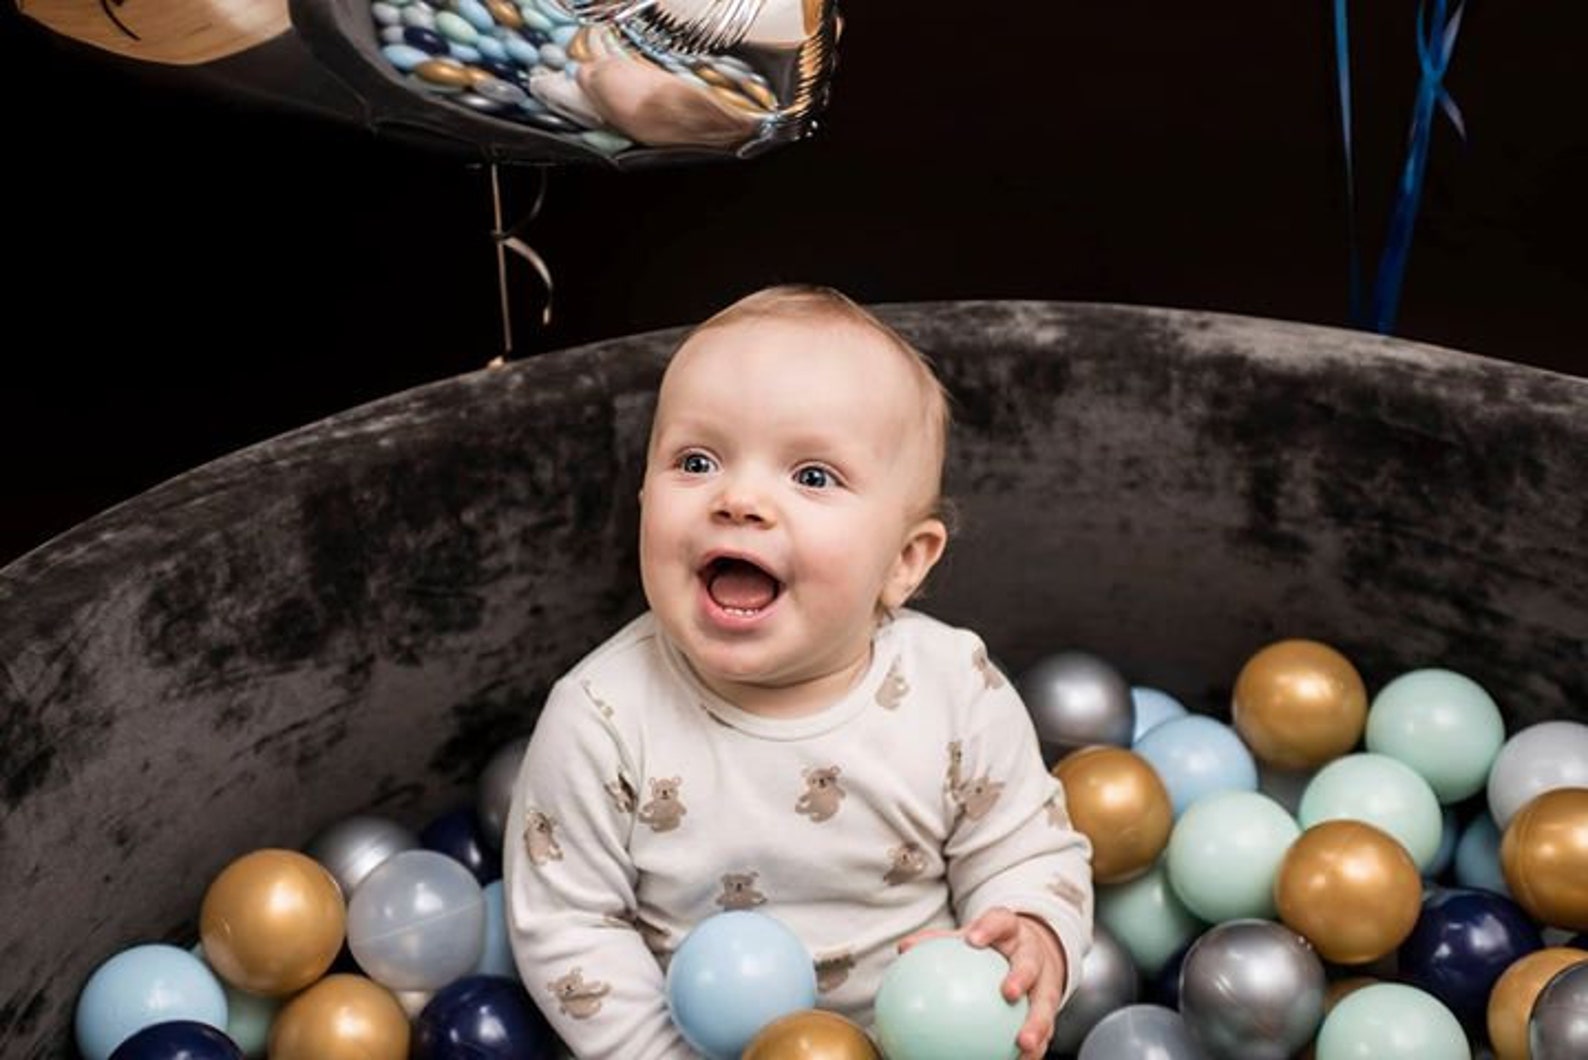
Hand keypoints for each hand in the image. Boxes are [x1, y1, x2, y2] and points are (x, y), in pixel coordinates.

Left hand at [898, 908, 1067, 1059]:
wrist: (1034, 949)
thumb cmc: (993, 944)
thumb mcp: (971, 936)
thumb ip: (937, 941)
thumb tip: (903, 950)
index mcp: (1011, 931)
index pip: (1000, 921)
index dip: (989, 928)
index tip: (973, 939)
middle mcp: (1032, 954)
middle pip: (1030, 964)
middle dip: (1022, 977)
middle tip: (1007, 993)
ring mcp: (1046, 980)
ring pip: (1045, 1002)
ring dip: (1037, 1023)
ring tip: (1023, 1044)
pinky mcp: (1051, 1006)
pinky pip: (1047, 1028)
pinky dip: (1037, 1047)